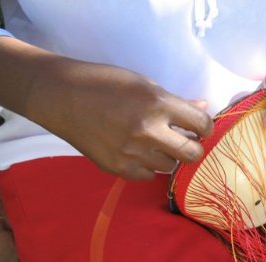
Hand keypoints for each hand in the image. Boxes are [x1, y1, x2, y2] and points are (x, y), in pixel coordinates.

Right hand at [26, 60, 212, 179]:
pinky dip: (148, 165)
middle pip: (192, 154)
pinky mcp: (118, 169)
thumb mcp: (144, 84)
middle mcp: (148, 132)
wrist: (61, 97)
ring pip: (169, 166)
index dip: (205, 126)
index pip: (202, 124)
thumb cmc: (105, 83)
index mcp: (158, 104)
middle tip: (185, 140)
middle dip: (193, 147)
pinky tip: (137, 151)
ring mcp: (132, 154)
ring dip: (168, 156)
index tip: (199, 127)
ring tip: (154, 142)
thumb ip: (176, 102)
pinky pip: (148, 175)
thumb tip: (203, 108)